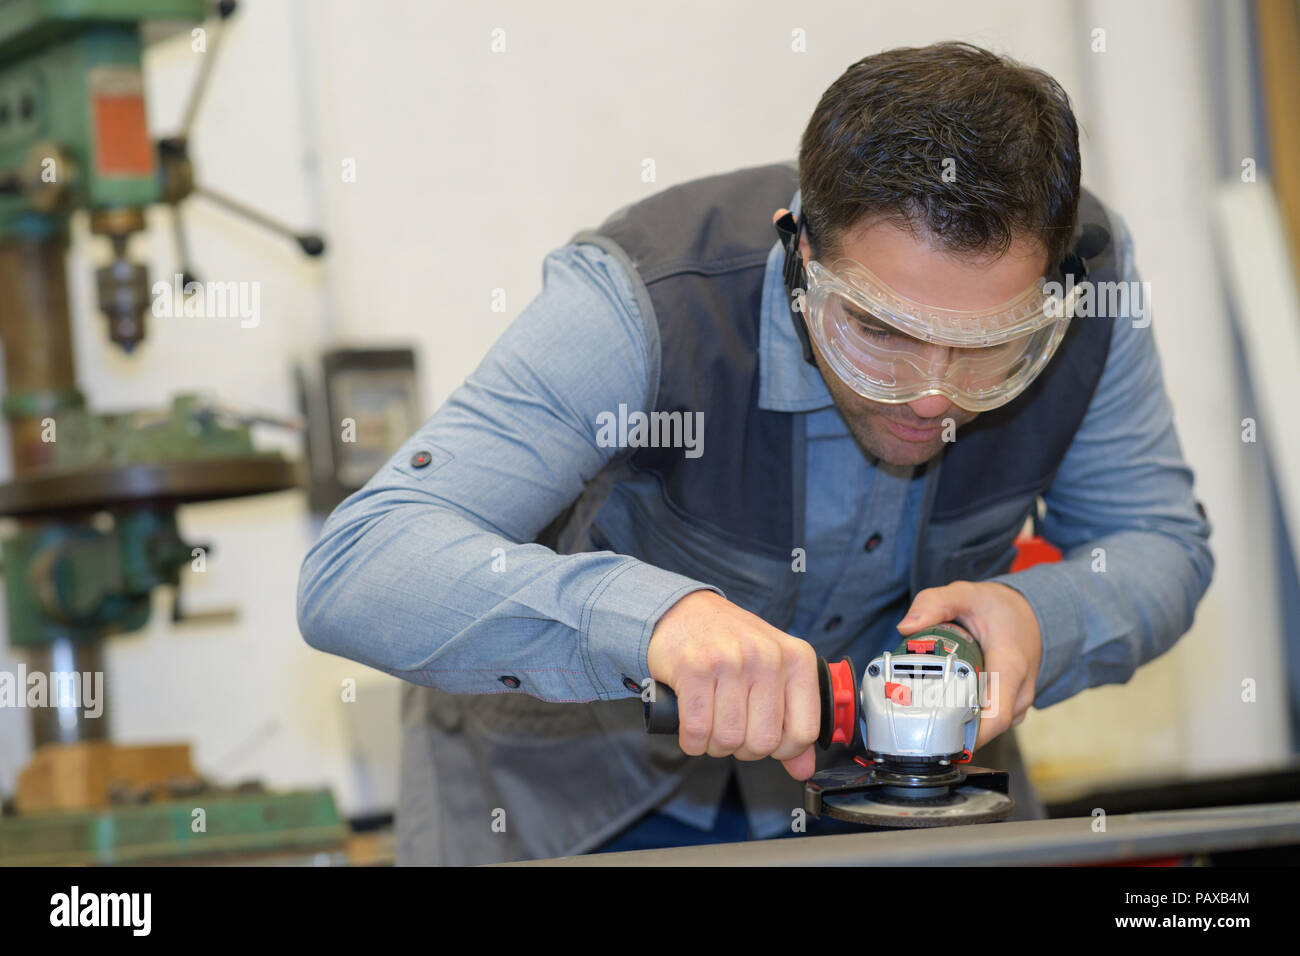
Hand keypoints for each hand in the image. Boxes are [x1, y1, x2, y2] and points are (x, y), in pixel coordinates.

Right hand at [647, 590, 820, 780]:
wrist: (686, 611)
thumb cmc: (733, 644)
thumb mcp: (774, 673)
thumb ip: (792, 721)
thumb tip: (803, 769)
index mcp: (796, 659)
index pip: (804, 731)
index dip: (782, 750)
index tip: (764, 738)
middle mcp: (767, 657)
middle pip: (763, 742)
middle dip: (743, 749)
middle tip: (732, 730)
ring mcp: (730, 660)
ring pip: (728, 739)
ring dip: (715, 745)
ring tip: (711, 724)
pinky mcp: (693, 668)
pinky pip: (696, 730)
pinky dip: (692, 741)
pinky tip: (692, 727)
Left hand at [896, 581, 1041, 750]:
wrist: (1030, 613)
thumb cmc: (1000, 607)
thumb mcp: (965, 594)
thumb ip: (934, 603)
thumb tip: (906, 627)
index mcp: (1010, 668)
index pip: (994, 718)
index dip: (967, 735)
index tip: (937, 735)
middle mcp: (1019, 692)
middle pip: (985, 728)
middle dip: (951, 729)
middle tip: (915, 718)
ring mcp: (1016, 702)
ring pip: (985, 726)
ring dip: (957, 722)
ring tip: (924, 709)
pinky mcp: (1009, 705)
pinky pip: (987, 719)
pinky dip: (965, 715)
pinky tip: (942, 705)